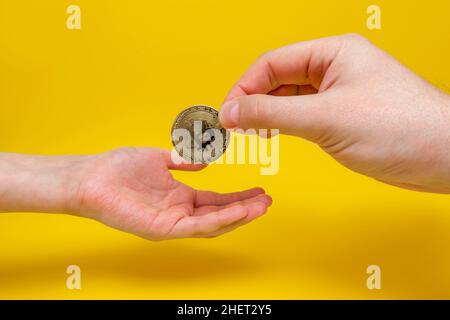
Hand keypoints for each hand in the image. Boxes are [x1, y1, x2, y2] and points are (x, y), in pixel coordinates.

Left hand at [0, 148, 270, 239]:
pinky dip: (219, 219)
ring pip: (213, 225)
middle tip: (268, 201)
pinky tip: (237, 211)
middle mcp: (179, 213)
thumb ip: (183, 161)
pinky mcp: (161, 228)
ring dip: (239, 216)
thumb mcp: (159, 159)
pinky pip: (196, 226)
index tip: (259, 190)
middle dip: (246, 209)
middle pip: (220, 215)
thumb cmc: (118, 169)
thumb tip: (205, 160)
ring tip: (261, 207)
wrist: (91, 176)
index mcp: (180, 198)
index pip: (216, 201)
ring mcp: (171, 223)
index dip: (239, 197)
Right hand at [219, 34, 449, 192]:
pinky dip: (284, 126)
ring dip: (267, 115)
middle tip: (232, 126)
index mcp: (333, 53)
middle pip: (278, 79)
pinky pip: (303, 116)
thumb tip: (231, 112)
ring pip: (289, 99)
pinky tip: (272, 136)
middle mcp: (335, 69)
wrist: (443, 158)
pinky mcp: (343, 117)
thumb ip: (272, 114)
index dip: (245, 87)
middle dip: (253, 102)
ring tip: (248, 133)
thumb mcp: (325, 118)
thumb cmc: (399, 127)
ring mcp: (339, 94)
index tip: (226, 111)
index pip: (273, 63)